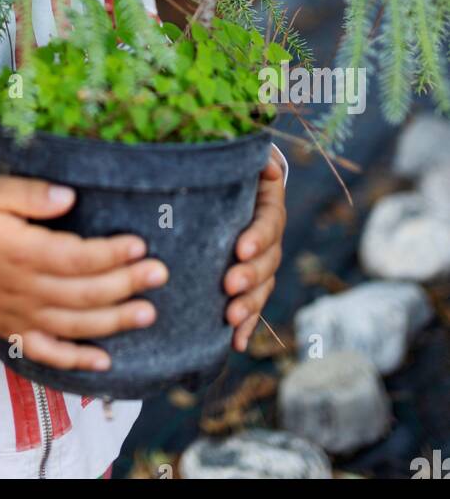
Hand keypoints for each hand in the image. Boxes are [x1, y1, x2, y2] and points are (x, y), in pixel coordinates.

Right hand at [0, 175, 168, 372]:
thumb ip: (29, 194)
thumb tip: (70, 198)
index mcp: (19, 251)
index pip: (75, 257)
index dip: (109, 254)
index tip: (139, 244)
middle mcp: (22, 289)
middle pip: (83, 292)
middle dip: (126, 284)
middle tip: (160, 274)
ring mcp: (18, 315)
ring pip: (74, 325)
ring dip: (114, 322)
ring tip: (148, 313)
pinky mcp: (12, 331)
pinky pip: (47, 353)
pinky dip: (76, 361)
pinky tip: (105, 361)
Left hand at [223, 154, 285, 351]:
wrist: (232, 183)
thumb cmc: (232, 166)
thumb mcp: (243, 156)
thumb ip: (254, 159)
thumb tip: (269, 170)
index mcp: (268, 205)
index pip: (269, 223)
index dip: (257, 237)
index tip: (240, 249)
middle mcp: (269, 237)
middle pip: (268, 261)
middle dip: (250, 276)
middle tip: (229, 286)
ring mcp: (261, 262)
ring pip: (262, 287)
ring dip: (249, 305)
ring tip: (231, 318)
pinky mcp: (247, 281)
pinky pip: (252, 304)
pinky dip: (246, 324)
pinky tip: (235, 342)